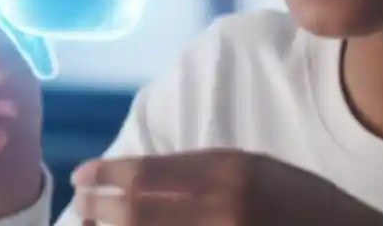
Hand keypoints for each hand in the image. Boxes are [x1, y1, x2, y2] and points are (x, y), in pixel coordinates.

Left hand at [70, 149, 382, 225]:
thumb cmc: (301, 204)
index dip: (107, 175)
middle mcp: (223, 212)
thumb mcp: (255, 169)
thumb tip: (135, 177)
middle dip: (98, 209)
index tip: (83, 175)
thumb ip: (200, 172)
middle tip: (81, 206)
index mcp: (231, 173)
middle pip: (137, 213)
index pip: (149, 174)